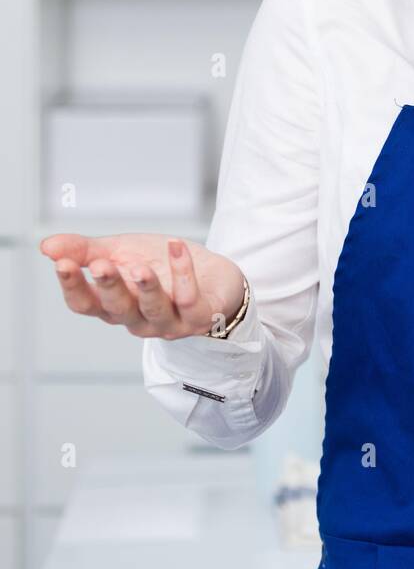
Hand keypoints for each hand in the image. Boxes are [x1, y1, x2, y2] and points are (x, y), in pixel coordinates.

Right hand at [39, 232, 245, 341]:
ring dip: (146, 287)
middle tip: (101, 264)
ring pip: (153, 309)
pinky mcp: (199, 317)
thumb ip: (86, 251)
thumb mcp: (120, 252)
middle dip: (108, 287)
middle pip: (117, 309)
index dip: (73, 287)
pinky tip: (177, 247)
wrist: (213, 276)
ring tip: (140, 266)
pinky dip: (184, 273)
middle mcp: (138, 319)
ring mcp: (169, 322)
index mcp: (113, 305)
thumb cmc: (161, 266)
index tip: (62, 263)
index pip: (85, 304)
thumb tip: (46, 246)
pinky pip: (190, 299)